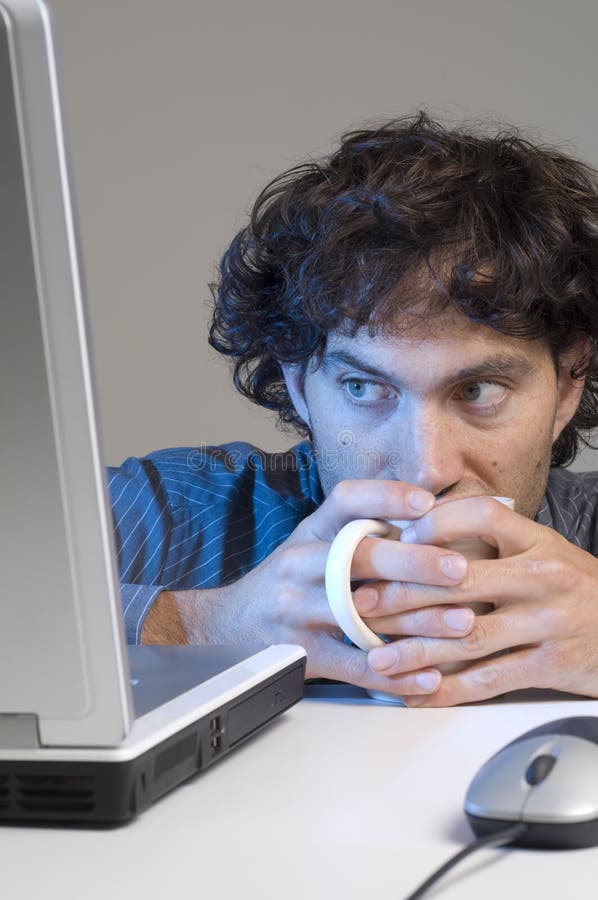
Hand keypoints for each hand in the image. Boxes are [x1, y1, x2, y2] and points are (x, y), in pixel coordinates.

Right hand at [148, 480, 474, 697]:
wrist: (224, 626)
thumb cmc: (289, 581)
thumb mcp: (313, 543)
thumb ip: (360, 531)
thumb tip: (432, 517)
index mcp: (311, 531)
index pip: (346, 500)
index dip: (385, 496)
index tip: (426, 502)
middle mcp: (300, 564)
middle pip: (357, 557)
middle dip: (413, 562)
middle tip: (459, 569)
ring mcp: (296, 610)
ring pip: (361, 614)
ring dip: (417, 622)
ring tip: (463, 624)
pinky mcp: (299, 653)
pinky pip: (352, 665)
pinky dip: (393, 674)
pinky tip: (428, 677)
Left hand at [357, 496, 597, 705]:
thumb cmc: (572, 587)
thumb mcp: (542, 550)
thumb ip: (492, 543)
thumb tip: (418, 538)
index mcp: (536, 540)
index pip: (480, 516)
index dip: (434, 526)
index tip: (397, 543)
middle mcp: (543, 576)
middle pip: (460, 582)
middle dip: (402, 595)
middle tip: (360, 606)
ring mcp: (548, 622)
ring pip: (467, 637)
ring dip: (415, 650)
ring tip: (376, 658)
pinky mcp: (550, 665)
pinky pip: (489, 680)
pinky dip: (446, 691)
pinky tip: (416, 694)